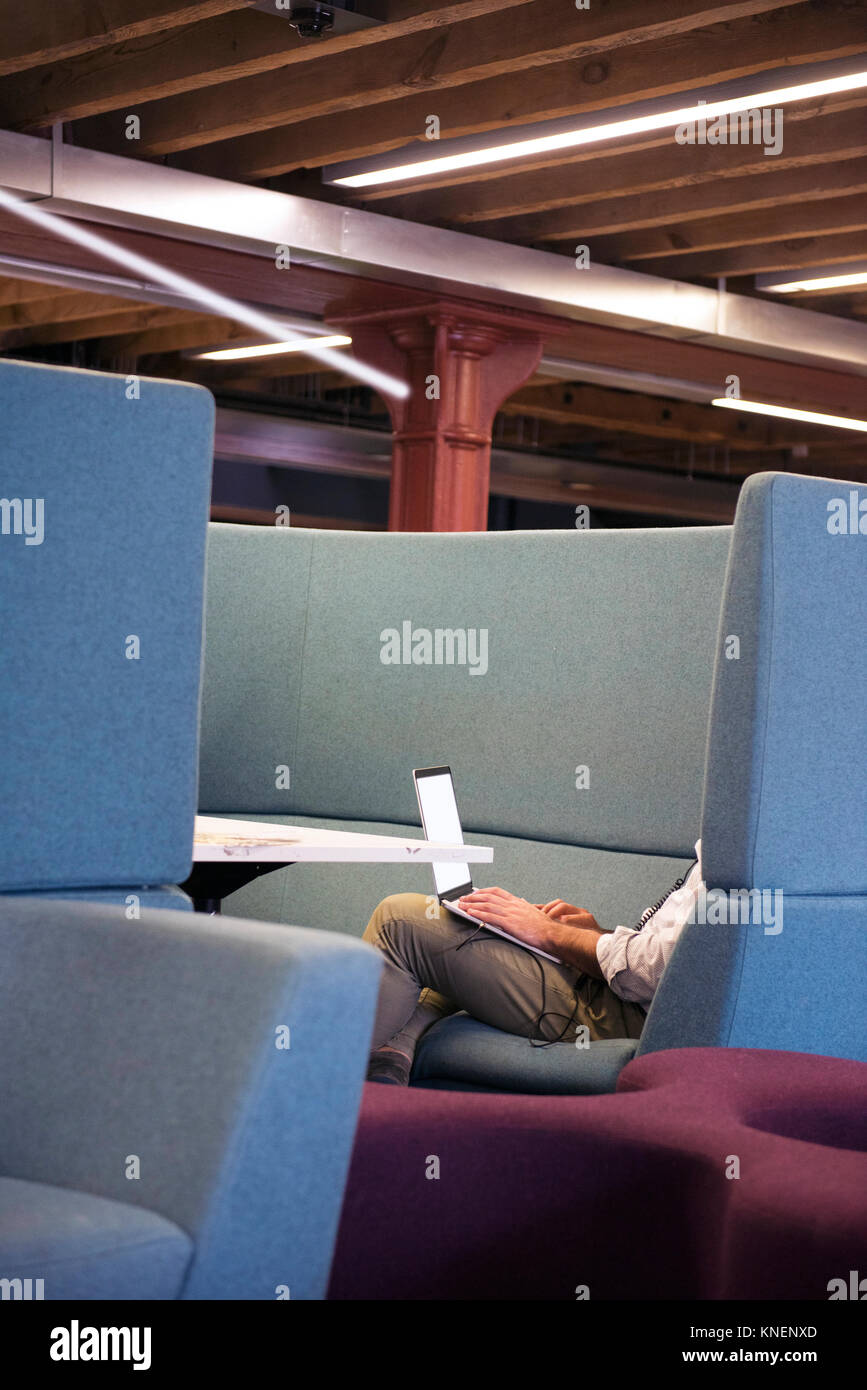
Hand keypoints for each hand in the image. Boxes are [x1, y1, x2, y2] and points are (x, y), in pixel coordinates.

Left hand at [458, 887, 587, 952]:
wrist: (552, 934)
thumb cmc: (544, 927)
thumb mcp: (533, 912)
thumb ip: (524, 907)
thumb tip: (521, 902)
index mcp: (517, 902)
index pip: (496, 892)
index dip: (483, 891)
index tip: (475, 893)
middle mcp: (513, 905)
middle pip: (488, 897)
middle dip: (473, 897)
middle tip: (463, 899)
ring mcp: (511, 913)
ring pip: (487, 905)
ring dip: (472, 905)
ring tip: (462, 906)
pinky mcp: (510, 923)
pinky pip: (491, 917)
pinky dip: (479, 914)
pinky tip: (471, 913)